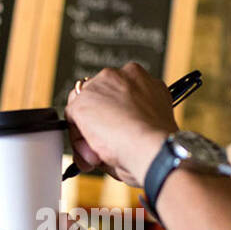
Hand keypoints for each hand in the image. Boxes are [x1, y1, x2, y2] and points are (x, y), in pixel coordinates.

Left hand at [66, 63, 176, 186]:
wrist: (154, 148)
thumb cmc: (159, 145)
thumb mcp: (151, 123)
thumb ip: (132, 120)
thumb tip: (113, 136)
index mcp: (142, 79)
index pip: (117, 92)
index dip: (114, 115)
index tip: (116, 132)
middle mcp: (120, 76)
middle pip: (98, 96)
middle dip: (98, 122)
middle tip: (104, 146)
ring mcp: (99, 86)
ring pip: (83, 107)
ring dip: (87, 131)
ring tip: (99, 153)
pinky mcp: (82, 101)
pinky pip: (71, 120)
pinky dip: (78, 139)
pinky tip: (93, 153)